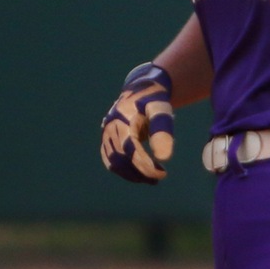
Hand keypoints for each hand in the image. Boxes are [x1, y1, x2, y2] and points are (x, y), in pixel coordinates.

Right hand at [100, 62, 175, 182]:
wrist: (140, 89)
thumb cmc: (153, 98)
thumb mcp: (160, 108)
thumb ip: (162, 128)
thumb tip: (164, 157)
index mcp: (122, 120)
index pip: (130, 151)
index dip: (144, 166)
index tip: (161, 174)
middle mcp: (110, 128)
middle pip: (121, 159)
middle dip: (139, 172)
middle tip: (159, 179)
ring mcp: (106, 133)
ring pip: (113, 162)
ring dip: (131, 174)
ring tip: (152, 180)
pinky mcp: (106, 138)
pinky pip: (110, 160)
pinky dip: (123, 170)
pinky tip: (139, 175)